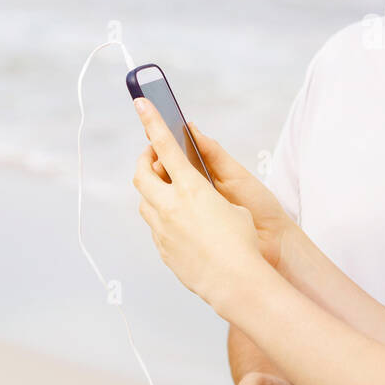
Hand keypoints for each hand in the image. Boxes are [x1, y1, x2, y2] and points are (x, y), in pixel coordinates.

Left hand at [131, 98, 264, 306]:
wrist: (235, 282)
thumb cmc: (243, 242)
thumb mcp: (233, 205)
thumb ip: (211, 192)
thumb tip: (198, 192)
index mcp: (191, 188)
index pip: (165, 146)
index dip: (152, 121)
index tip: (141, 103)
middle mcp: (170, 206)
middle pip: (142, 174)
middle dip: (145, 160)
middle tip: (155, 155)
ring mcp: (162, 229)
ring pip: (144, 201)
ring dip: (152, 190)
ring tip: (169, 189)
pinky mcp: (162, 249)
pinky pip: (154, 225)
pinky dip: (161, 215)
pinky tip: (180, 221)